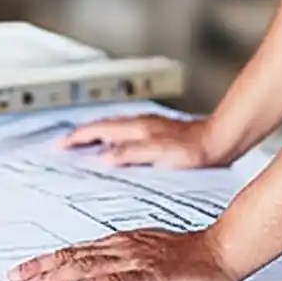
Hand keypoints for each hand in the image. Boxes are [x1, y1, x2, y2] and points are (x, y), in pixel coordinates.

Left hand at [7, 228, 241, 280]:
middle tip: (14, 279)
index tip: (22, 271)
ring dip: (57, 277)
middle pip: (73, 258)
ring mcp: (136, 261)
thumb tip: (90, 269)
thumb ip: (119, 258)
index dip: (46, 262)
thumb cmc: (188, 253)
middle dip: (41, 269)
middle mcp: (122, 248)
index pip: (75, 252)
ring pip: (88, 268)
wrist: (222, 248)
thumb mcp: (147, 250)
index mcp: (120, 243)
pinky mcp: (152, 276)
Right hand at [57, 115, 222, 167]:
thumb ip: (130, 154)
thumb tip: (103, 157)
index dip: (77, 138)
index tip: (60, 146)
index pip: (98, 130)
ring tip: (83, 143)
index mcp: (136, 128)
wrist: (220, 141)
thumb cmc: (195, 150)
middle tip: (64, 144)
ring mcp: (149, 126)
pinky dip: (112, 136)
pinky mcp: (158, 133)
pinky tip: (118, 145)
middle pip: (102, 125)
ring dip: (96, 134)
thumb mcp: (159, 155)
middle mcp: (140, 124)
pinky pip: (126, 131)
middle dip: (80, 134)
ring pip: (113, 127)